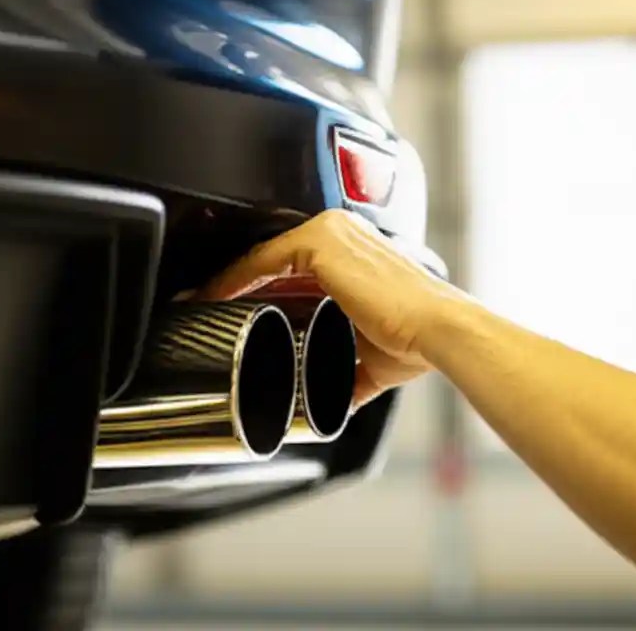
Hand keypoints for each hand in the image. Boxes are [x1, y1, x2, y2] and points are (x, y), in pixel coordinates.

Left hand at [197, 209, 461, 408]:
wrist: (436, 332)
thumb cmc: (416, 338)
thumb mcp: (372, 357)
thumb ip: (349, 373)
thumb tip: (334, 402)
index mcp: (354, 251)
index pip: (291, 265)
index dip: (256, 288)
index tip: (228, 313)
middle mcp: (340, 231)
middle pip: (271, 257)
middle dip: (236, 284)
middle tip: (205, 311)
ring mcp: (330, 232)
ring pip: (262, 255)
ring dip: (227, 280)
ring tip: (199, 305)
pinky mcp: (322, 241)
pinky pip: (263, 258)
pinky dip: (233, 277)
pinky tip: (212, 296)